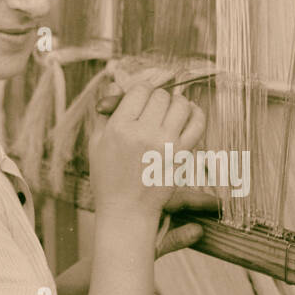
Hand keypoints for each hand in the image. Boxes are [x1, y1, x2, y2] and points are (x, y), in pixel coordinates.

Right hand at [87, 83, 205, 222]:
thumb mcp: (97, 142)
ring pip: (181, 104)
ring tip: (171, 111)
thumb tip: (116, 84)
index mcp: (119, 127)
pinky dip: (196, 113)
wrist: (127, 210)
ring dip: (177, 103)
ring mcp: (166, 143)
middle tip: (154, 109)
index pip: (140, 90)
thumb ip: (105, 112)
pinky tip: (189, 114)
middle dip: (158, 98)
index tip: (140, 100)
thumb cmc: (108, 177)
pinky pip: (197, 122)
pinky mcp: (182, 154)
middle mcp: (143, 133)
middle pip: (161, 95)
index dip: (141, 91)